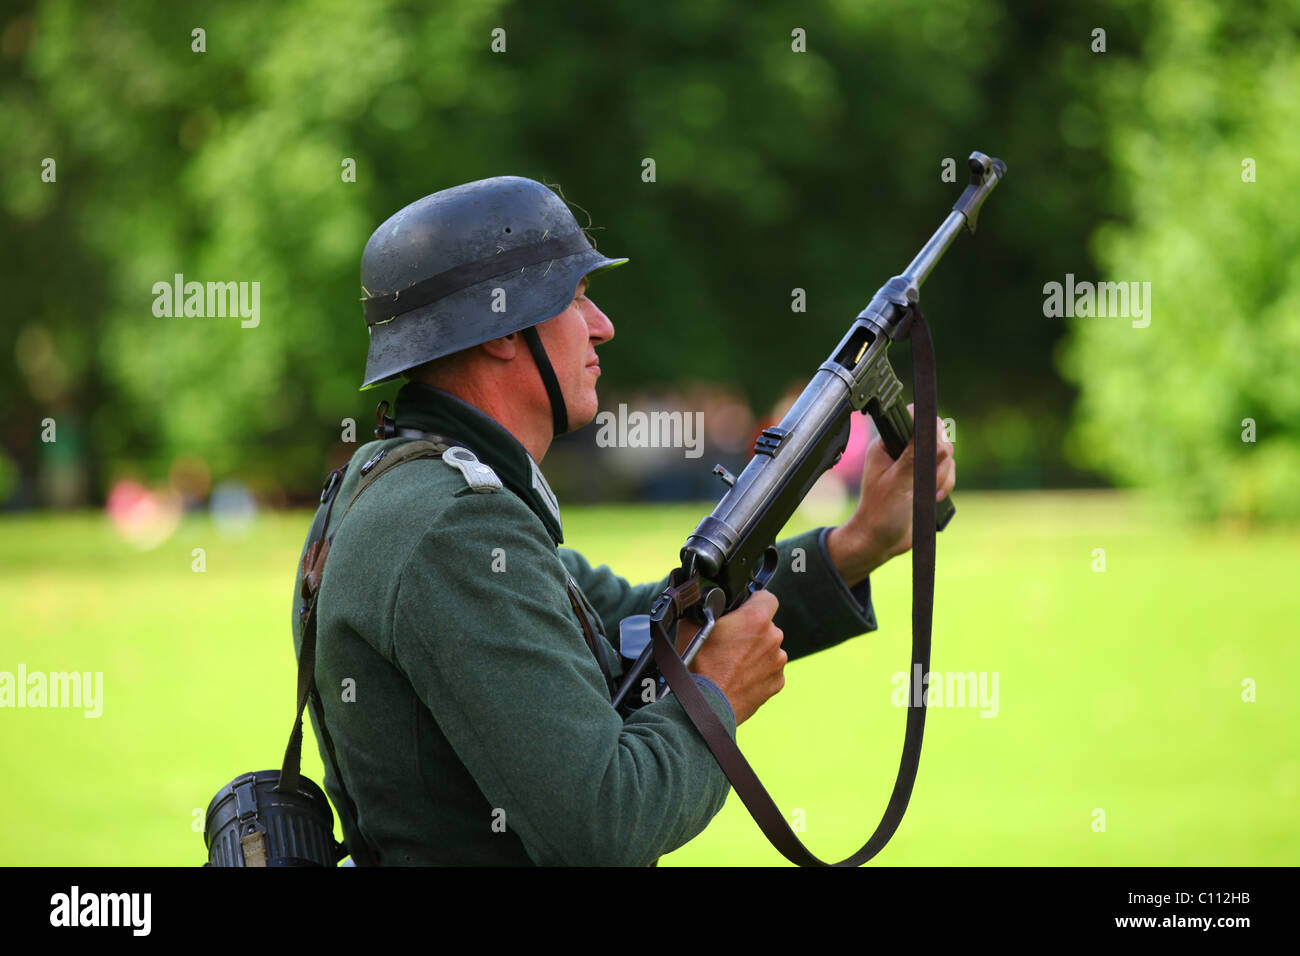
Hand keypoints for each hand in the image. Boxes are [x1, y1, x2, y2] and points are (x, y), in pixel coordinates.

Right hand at [688, 590, 785, 724]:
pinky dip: (757, 672)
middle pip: (766, 625)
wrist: (704, 706)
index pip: (768, 597)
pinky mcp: (777, 683)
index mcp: (756, 619)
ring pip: (768, 648)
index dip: (753, 601)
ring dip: (755, 651)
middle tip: (729, 641)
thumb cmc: (696, 666)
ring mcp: (777, 662)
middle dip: (751, 630)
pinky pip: (769, 670)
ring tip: (732, 663)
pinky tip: (738, 677)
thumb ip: (704, 607)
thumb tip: (703, 600)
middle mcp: (773, 638)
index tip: (742, 609)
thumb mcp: (690, 625)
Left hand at [826, 404, 954, 584]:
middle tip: (922, 481)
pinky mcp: (926, 479)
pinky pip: (949, 474)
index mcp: (888, 444)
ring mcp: (916, 465)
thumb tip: (937, 436)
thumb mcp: (898, 482)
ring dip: (940, 479)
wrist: (881, 541)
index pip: (916, 419)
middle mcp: (903, 451)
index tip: (932, 451)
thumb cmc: (881, 513)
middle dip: (937, 463)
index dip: (930, 431)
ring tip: (922, 495)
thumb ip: (916, 457)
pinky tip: (929, 500)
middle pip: (938, 439)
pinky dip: (944, 487)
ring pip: (947, 458)